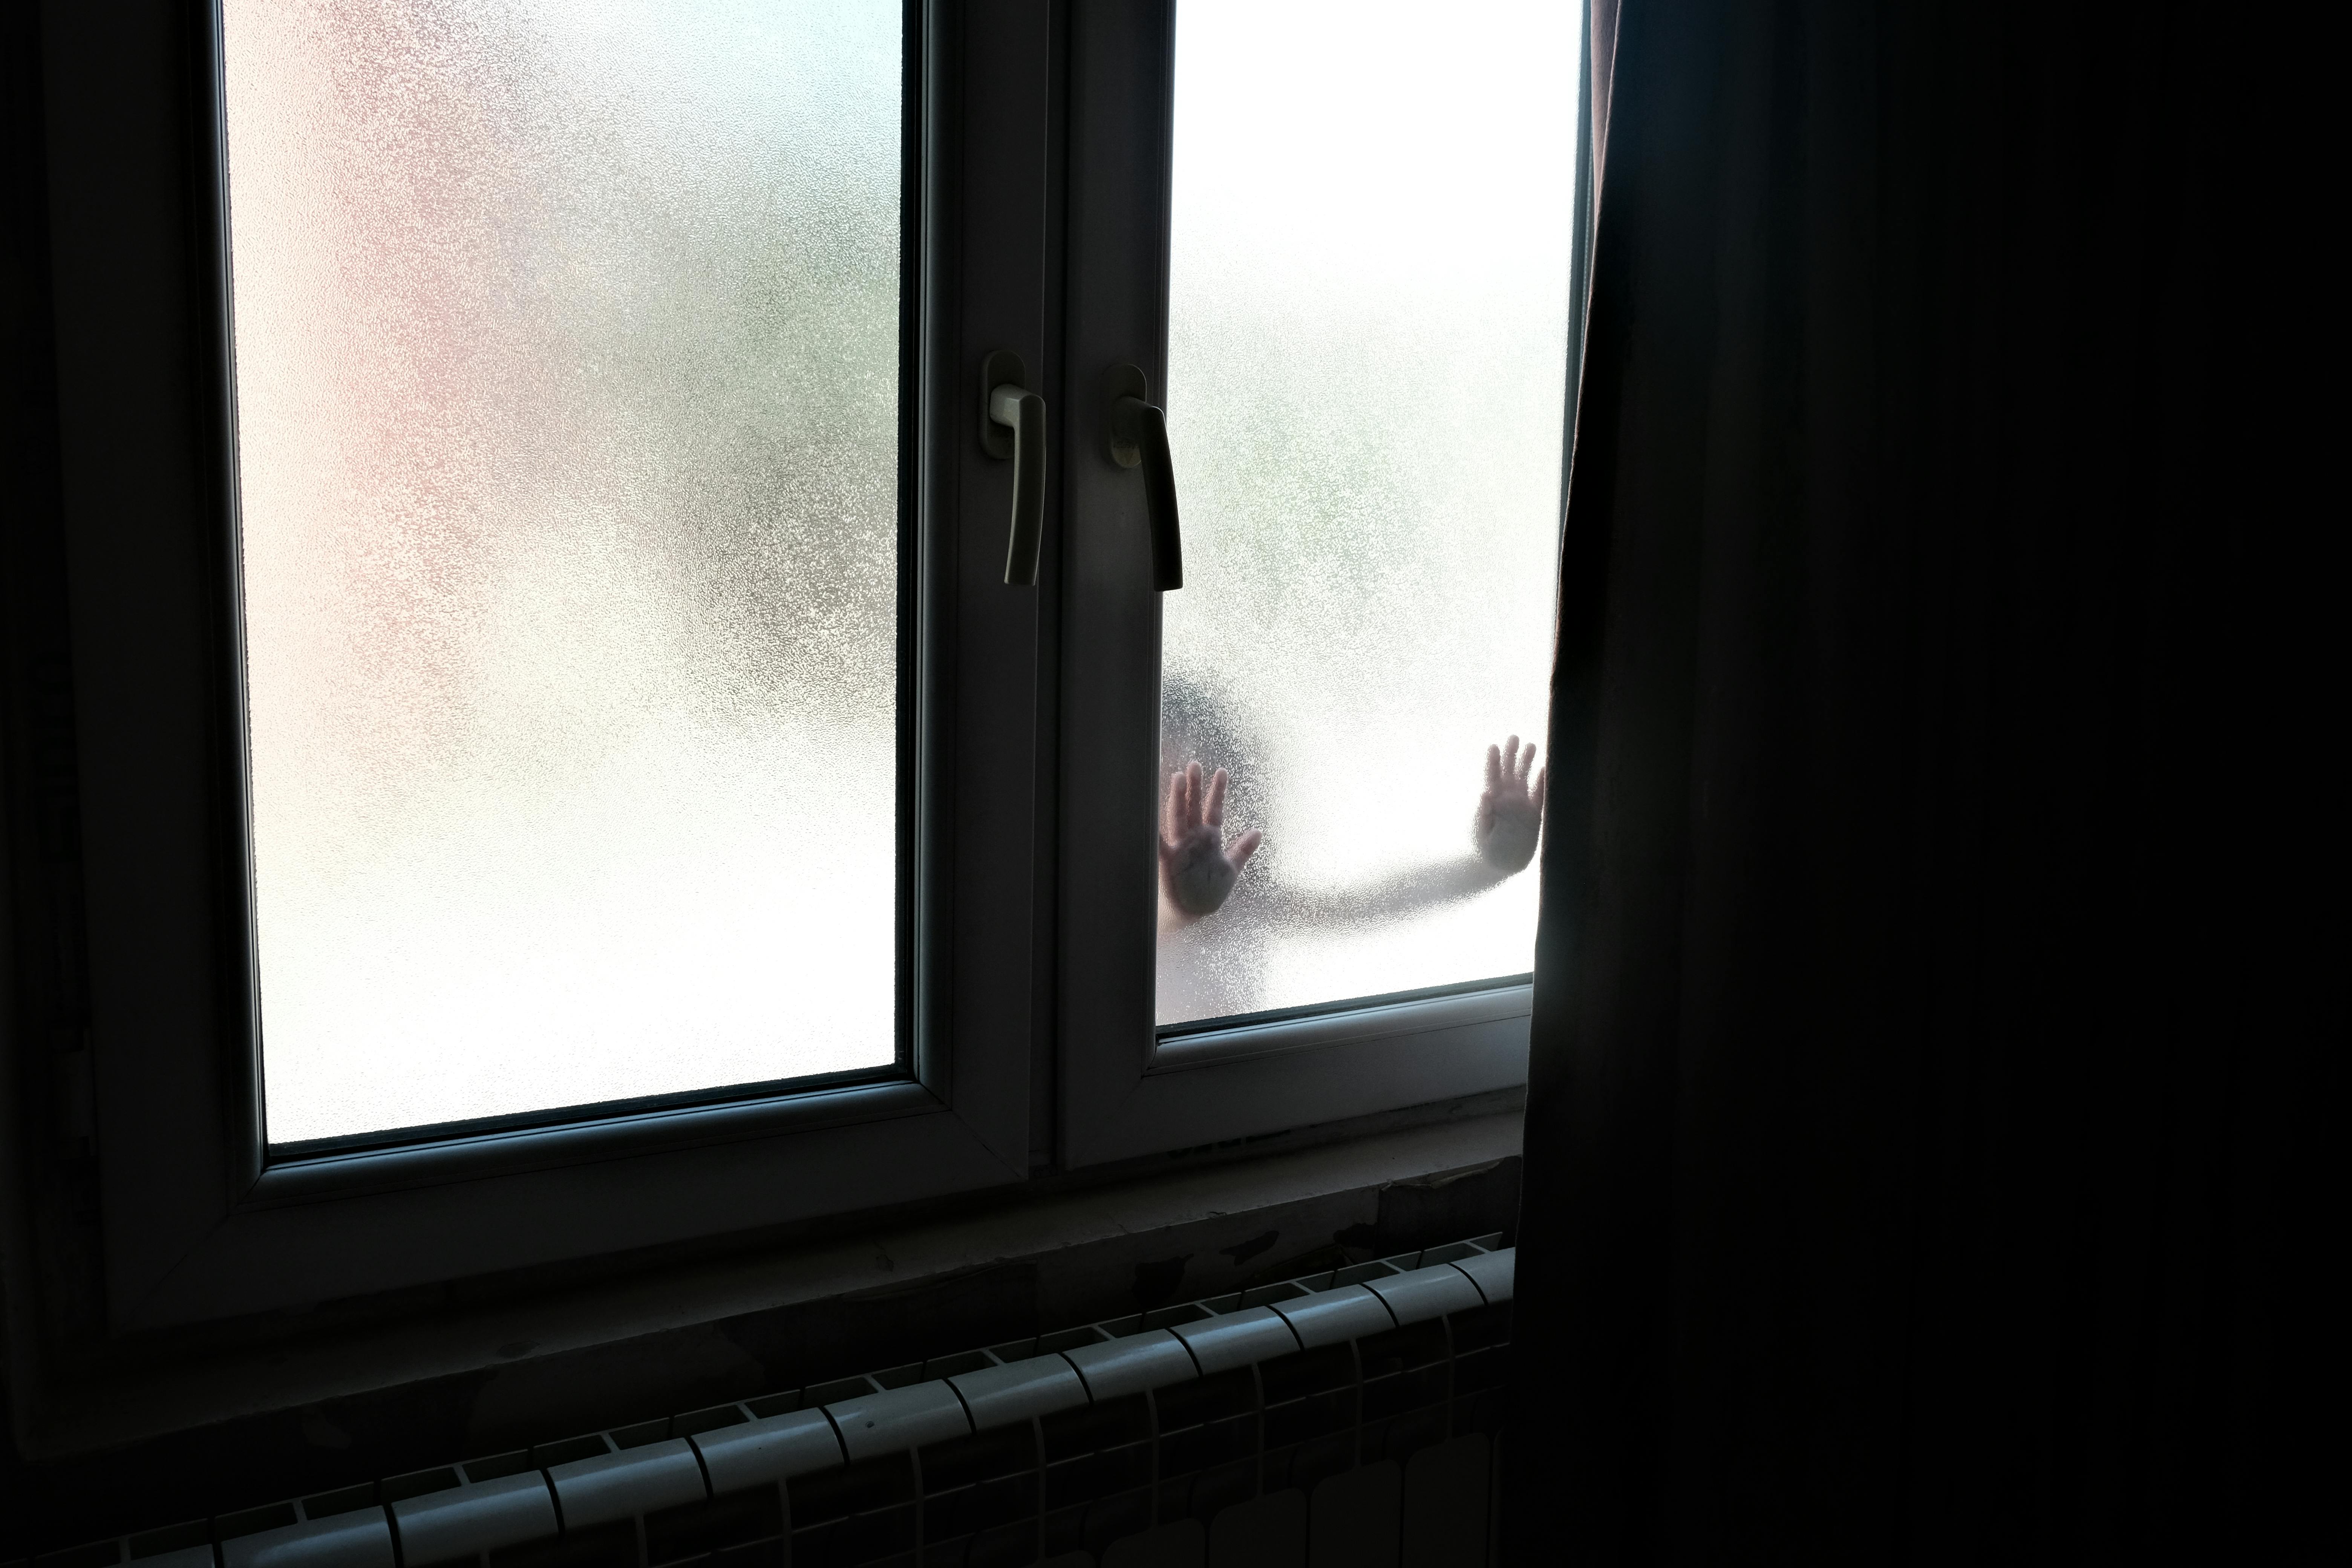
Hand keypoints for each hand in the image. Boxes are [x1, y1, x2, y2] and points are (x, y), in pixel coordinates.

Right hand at [1161, 761, 1261, 923]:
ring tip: (1177, 778)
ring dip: (1178, 799)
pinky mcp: (1168, 861)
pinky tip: (1151, 818)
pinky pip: (1160, 844)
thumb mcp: (1231, 868)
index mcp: (1210, 837)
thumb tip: (1258, 831)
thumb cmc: (1211, 890)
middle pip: (1193, 808)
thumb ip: (1243, 850)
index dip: (1217, 791)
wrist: (1195, 911)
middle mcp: (1194, 838)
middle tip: (1194, 765)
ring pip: (1178, 818)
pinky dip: (1155, 833)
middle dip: (1194, 787)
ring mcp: (1180, 847)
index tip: (1221, 771)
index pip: (1214, 809)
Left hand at [1474, 736, 1544, 872]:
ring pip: (1525, 779)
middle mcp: (1508, 799)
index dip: (1493, 762)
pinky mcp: (1534, 816)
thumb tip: (1485, 793)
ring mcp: (1522, 806)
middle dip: (1512, 755)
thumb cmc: (1487, 850)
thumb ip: (1483, 814)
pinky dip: (1542, 783)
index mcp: (1493, 801)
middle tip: (1514, 737)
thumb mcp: (1482, 833)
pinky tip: (1545, 770)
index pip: (1492, 777)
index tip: (1494, 747)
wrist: (1502, 866)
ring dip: (1527, 763)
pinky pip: (1540, 796)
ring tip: (1532, 745)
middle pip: (1510, 772)